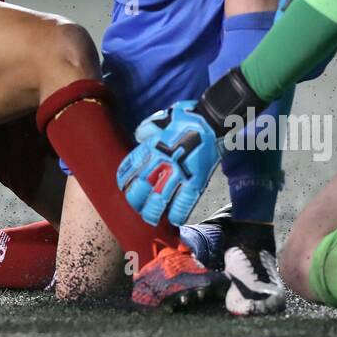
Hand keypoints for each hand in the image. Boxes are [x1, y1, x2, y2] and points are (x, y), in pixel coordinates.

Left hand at [116, 100, 221, 226]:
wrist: (211, 120)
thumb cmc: (187, 117)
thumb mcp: (161, 118)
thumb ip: (147, 129)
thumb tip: (140, 136)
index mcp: (151, 147)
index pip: (128, 169)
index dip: (124, 182)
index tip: (125, 187)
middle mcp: (161, 162)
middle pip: (140, 189)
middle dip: (136, 201)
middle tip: (138, 206)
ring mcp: (179, 173)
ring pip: (159, 200)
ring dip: (153, 213)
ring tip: (151, 218)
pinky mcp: (196, 181)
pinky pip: (184, 202)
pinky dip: (178, 214)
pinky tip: (174, 219)